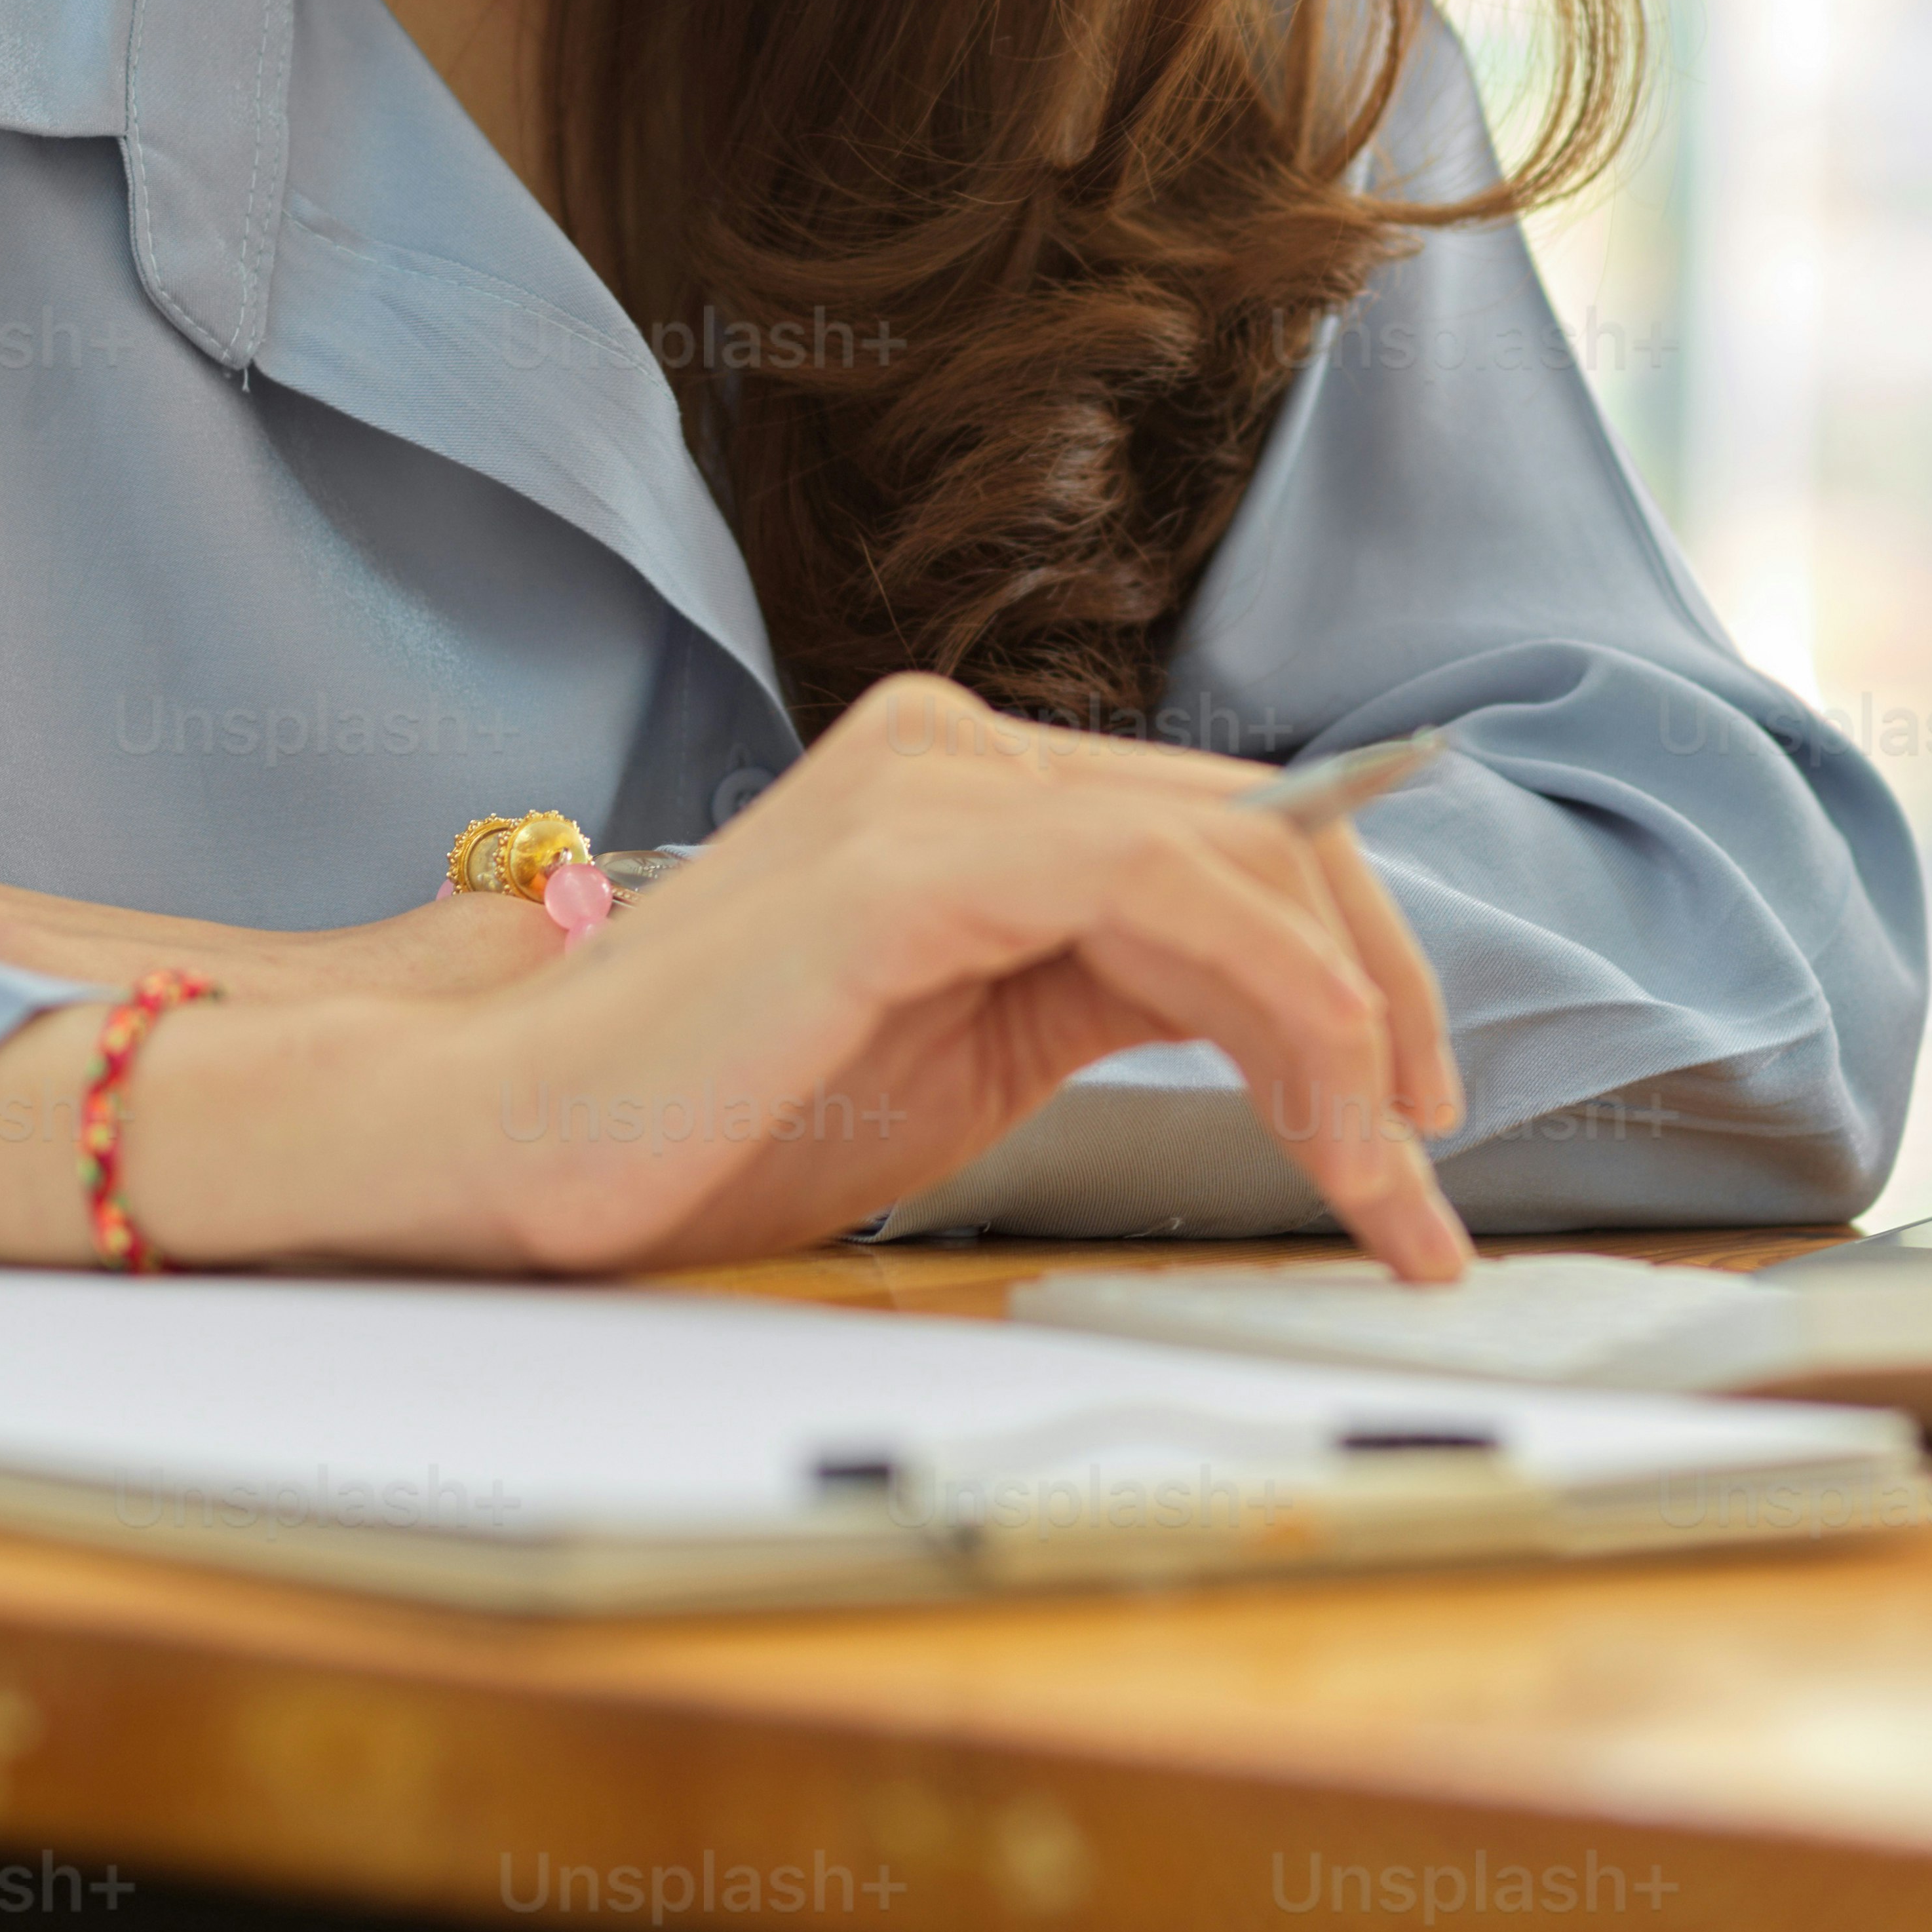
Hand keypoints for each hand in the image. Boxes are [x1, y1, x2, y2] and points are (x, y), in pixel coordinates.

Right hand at [0, 684, 1469, 1280]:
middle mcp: (954, 749)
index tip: (1415, 1115)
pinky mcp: (907, 864)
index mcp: (966, 787)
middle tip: (1429, 1170)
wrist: (501, 1145)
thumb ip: (1107, 988)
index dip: (1349, 960)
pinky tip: (1330, 1102)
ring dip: (1349, 1028)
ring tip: (1389, 1182)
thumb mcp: (970, 1049)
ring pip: (1231, 861)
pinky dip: (1278, 996)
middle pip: (1255, 833)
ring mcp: (928, 788)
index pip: (1222, 835)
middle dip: (1380, 1003)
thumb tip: (1280, 1015)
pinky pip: (1158, 894)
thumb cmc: (708, 1114)